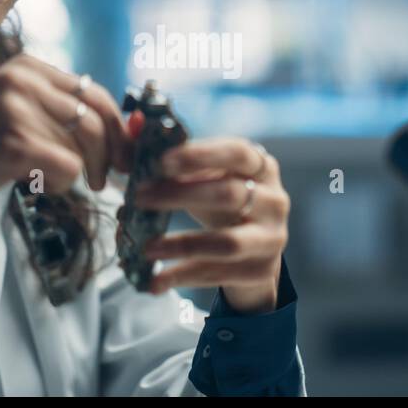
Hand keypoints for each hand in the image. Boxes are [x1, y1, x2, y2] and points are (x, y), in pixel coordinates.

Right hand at [0, 55, 130, 247]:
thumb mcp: (10, 107)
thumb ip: (54, 108)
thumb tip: (120, 126)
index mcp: (27, 66)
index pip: (93, 92)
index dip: (116, 127)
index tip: (124, 152)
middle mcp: (24, 80)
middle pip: (95, 118)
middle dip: (111, 153)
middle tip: (106, 178)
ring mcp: (17, 109)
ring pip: (83, 146)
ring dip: (78, 172)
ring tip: (52, 179)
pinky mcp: (15, 142)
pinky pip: (68, 168)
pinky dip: (59, 184)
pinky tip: (33, 183)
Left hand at [133, 138, 288, 313]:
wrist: (254, 253)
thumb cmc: (222, 204)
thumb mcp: (206, 178)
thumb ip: (172, 155)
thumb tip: (133, 126)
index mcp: (262, 166)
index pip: (236, 153)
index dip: (200, 155)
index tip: (162, 161)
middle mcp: (274, 200)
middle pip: (228, 195)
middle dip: (179, 196)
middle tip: (139, 198)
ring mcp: (271, 238)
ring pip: (225, 243)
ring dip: (181, 244)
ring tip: (146, 248)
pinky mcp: (261, 271)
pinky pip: (219, 274)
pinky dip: (184, 276)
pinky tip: (156, 281)